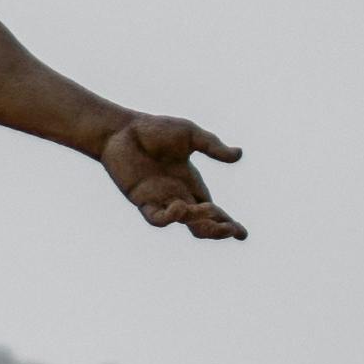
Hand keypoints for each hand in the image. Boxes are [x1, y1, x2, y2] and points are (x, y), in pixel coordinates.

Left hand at [99, 115, 244, 238]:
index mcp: (191, 183)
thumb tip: (239, 155)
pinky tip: (179, 207)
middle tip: (230, 229)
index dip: (227, 223)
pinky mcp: (141, 200)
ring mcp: (160, 199)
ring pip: (183, 222)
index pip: (213, 210)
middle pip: (201, 223)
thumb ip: (212, 147)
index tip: (242, 235)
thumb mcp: (190, 135)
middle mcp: (177, 195)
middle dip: (217, 230)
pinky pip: (157, 217)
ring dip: (198, 220)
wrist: (121, 129)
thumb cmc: (153, 130)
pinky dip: (170, 217)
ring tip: (207, 210)